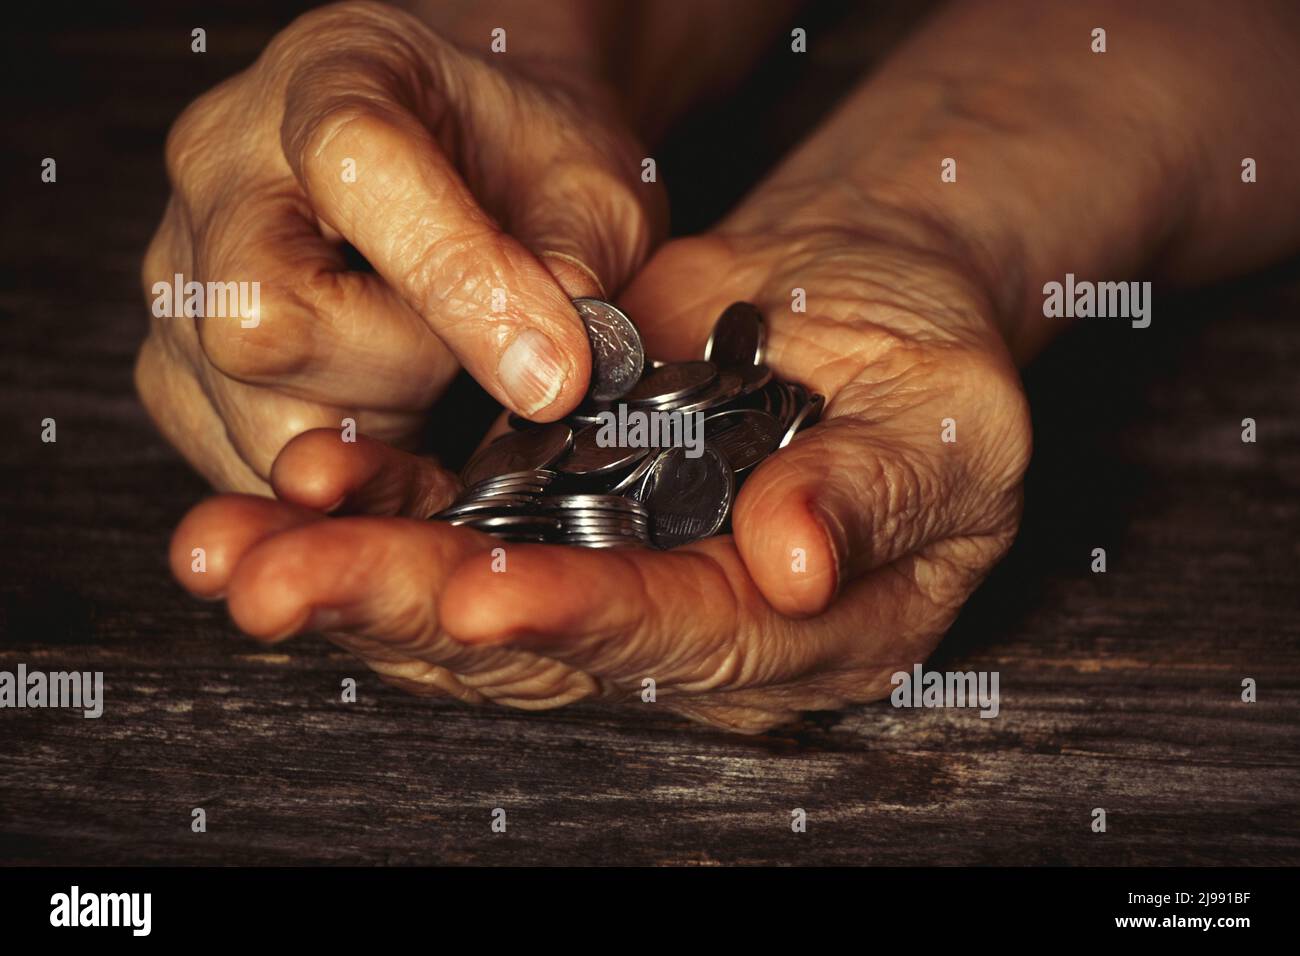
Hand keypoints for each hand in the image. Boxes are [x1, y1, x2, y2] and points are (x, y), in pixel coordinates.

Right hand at [137, 0, 661, 492]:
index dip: (459, 287)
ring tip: (440, 386)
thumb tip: (549, 376)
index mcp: (333, 74)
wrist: (472, 168)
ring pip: (257, 416)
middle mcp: (224, 169)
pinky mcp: (174, 369)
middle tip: (480, 361)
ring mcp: (181, 274)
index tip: (551, 375)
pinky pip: (244, 466)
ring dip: (382, 438)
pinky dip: (348, 479)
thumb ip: (575, 263)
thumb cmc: (521, 167)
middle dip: (405, 375)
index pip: (357, 167)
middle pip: (263, 318)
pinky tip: (403, 431)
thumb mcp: (587, 184)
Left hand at [170, 188, 1030, 732]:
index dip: (583, 620)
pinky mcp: (555, 497)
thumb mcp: (950, 429)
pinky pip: (454, 513)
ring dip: (346, 567)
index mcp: (795, 635)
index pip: (676, 641)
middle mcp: (681, 624)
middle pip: (535, 639)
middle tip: (278, 587)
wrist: (864, 305)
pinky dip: (373, 497)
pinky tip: (292, 480)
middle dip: (404, 611)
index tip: (485, 598)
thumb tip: (798, 561)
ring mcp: (607, 560)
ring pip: (464, 589)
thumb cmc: (937, 375)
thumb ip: (876, 497)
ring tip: (227, 553)